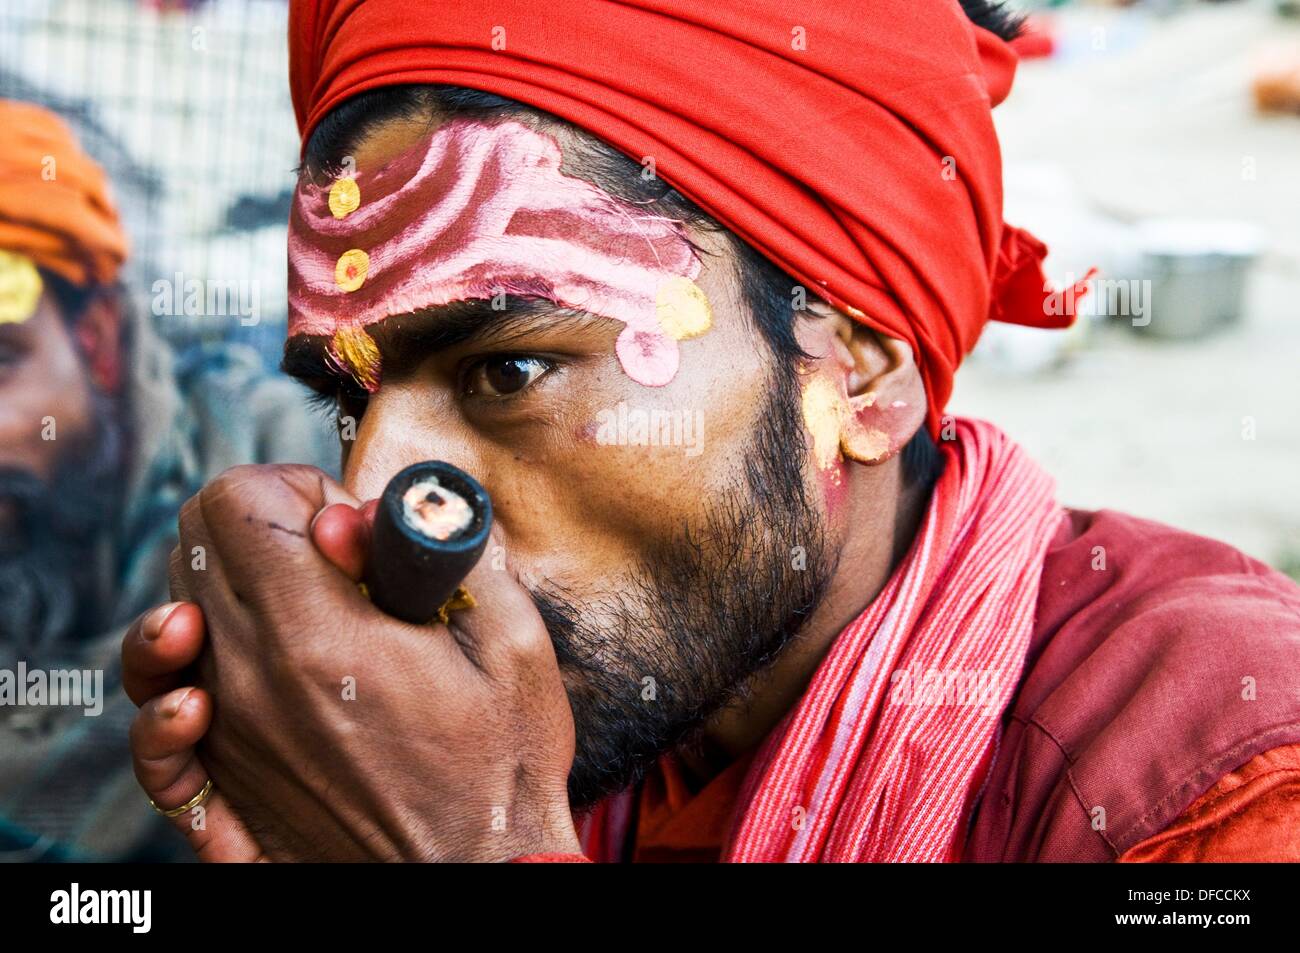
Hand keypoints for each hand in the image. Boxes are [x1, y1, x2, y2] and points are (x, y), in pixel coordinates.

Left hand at [123, 464, 580, 861]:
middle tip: (328, 559)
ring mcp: (228, 736)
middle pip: (193, 544)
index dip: (293, 487)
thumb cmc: (502, 765)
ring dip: (218, 590)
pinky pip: (150, 724)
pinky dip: (167, 683)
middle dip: (260, 525)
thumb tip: (354, 513)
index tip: (345, 522)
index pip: (234, 502)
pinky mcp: (223, 783)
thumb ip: (436, 556)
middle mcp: (250, 680)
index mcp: (318, 635)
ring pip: (165, 618)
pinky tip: (204, 681)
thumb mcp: (509, 641)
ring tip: (285, 609)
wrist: (477, 874)